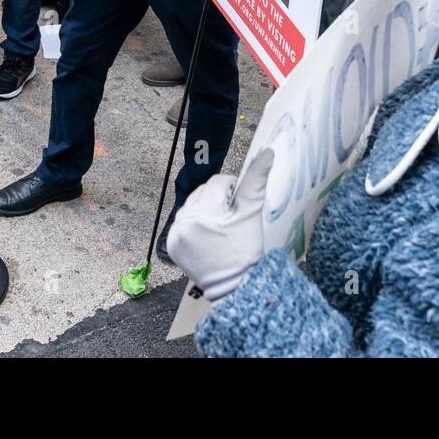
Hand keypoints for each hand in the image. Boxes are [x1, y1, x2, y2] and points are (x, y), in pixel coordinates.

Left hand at [167, 149, 273, 301]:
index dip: (232, 190)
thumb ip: (256, 181)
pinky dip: (193, 225)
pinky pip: (183, 222)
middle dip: (217, 200)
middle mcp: (185, 220)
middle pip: (203, 192)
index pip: (217, 181)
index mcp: (205, 210)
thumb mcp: (251, 214)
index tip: (238, 208)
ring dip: (205, 211)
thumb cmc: (245, 250)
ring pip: (192, 205)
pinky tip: (206, 236)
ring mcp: (176, 234)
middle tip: (229, 221)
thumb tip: (266, 152)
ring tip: (218, 229)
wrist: (234, 285)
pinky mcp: (172, 244)